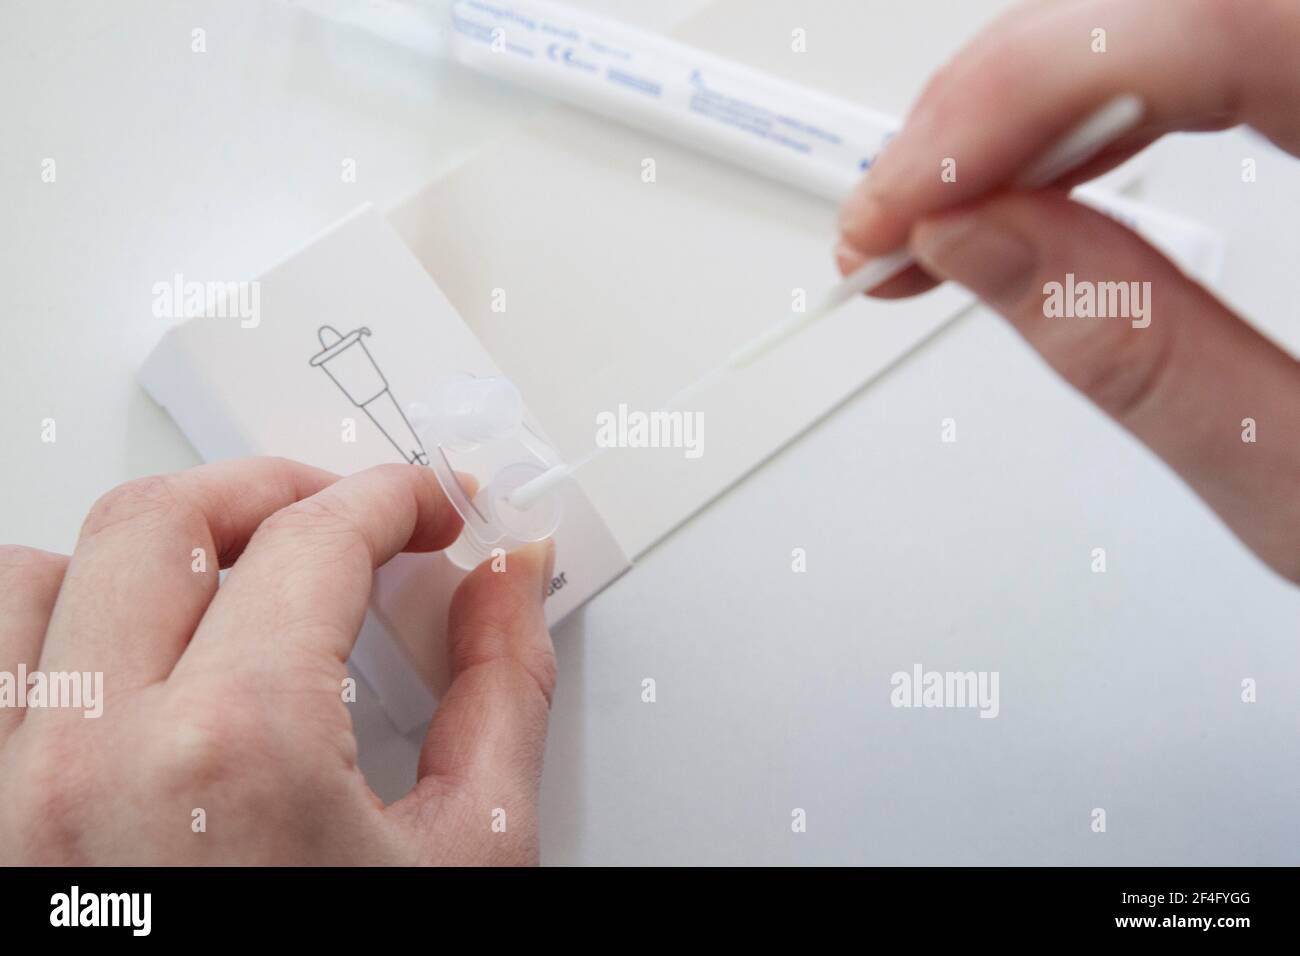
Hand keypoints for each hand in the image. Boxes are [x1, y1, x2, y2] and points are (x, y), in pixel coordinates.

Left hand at [0, 458, 556, 863]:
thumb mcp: (467, 859)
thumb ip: (499, 693)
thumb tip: (506, 585)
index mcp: (237, 754)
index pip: (316, 539)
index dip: (391, 495)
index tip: (426, 503)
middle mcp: (90, 760)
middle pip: (168, 518)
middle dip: (277, 489)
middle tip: (342, 511)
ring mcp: (5, 799)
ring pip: (34, 575)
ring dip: (139, 551)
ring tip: (220, 577)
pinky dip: (41, 626)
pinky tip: (114, 657)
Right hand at [836, 0, 1299, 583]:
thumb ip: (1142, 352)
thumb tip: (974, 241)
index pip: (1219, 17)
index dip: (1021, 89)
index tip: (908, 198)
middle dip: (1011, 92)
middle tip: (907, 211)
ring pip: (1193, 15)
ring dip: (1047, 104)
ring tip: (952, 213)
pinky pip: (1233, 56)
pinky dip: (1118, 114)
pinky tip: (1050, 183)